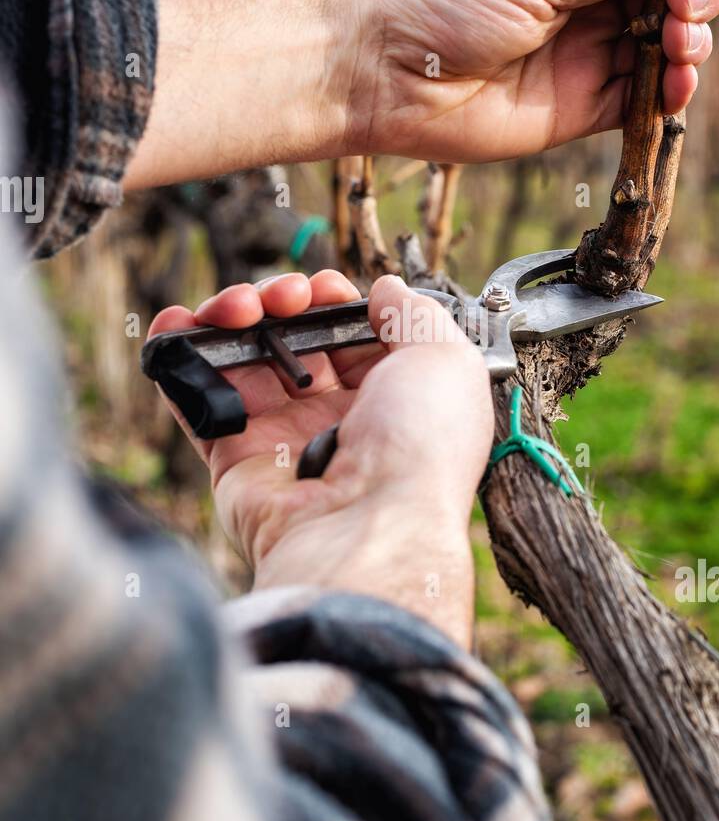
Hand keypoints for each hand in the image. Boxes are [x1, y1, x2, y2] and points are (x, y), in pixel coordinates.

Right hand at [148, 270, 492, 647]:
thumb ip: (415, 315)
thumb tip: (385, 290)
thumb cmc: (417, 448)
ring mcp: (284, 441)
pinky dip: (177, 364)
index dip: (332, 302)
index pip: (353, 336)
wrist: (367, 529)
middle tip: (276, 300)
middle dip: (277, 304)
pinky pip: (198, 405)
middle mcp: (340, 420)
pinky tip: (172, 329)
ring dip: (228, 322)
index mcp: (395, 399)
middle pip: (293, 343)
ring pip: (243, 365)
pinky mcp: (235, 462)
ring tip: (229, 311)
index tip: (321, 290)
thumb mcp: (445, 360)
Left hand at [341, 0, 718, 161]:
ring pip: (665, 46)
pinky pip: (638, 103)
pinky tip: (676, 88)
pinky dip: (667, 97)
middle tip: (686, 2)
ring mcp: (584, 56)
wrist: (378, 71)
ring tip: (680, 42)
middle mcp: (586, 0)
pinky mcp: (576, 110)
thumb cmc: (438, 0)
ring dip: (692, 41)